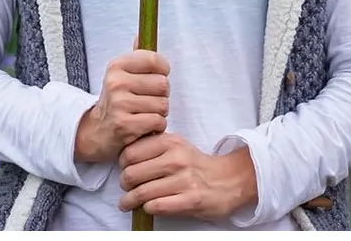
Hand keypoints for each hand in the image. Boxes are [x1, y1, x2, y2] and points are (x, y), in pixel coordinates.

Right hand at [74, 45, 169, 163]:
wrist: (97, 131)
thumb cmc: (117, 100)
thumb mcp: (120, 75)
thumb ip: (136, 57)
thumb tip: (141, 35)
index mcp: (117, 66)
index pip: (155, 60)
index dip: (163, 70)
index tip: (156, 77)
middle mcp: (116, 82)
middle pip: (163, 84)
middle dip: (161, 95)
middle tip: (148, 101)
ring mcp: (120, 103)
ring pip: (163, 105)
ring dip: (159, 113)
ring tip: (144, 114)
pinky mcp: (124, 124)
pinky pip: (158, 121)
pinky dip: (156, 126)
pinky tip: (144, 126)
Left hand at [116, 133, 257, 220]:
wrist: (228, 180)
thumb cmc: (196, 164)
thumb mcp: (177, 145)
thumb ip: (154, 146)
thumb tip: (125, 154)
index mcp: (170, 142)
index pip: (131, 152)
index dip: (122, 163)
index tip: (123, 168)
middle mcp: (176, 159)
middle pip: (132, 174)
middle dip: (123, 184)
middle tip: (125, 187)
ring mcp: (184, 180)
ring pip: (142, 192)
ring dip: (129, 201)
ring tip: (126, 203)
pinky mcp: (190, 200)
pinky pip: (156, 206)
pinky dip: (147, 208)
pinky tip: (146, 207)